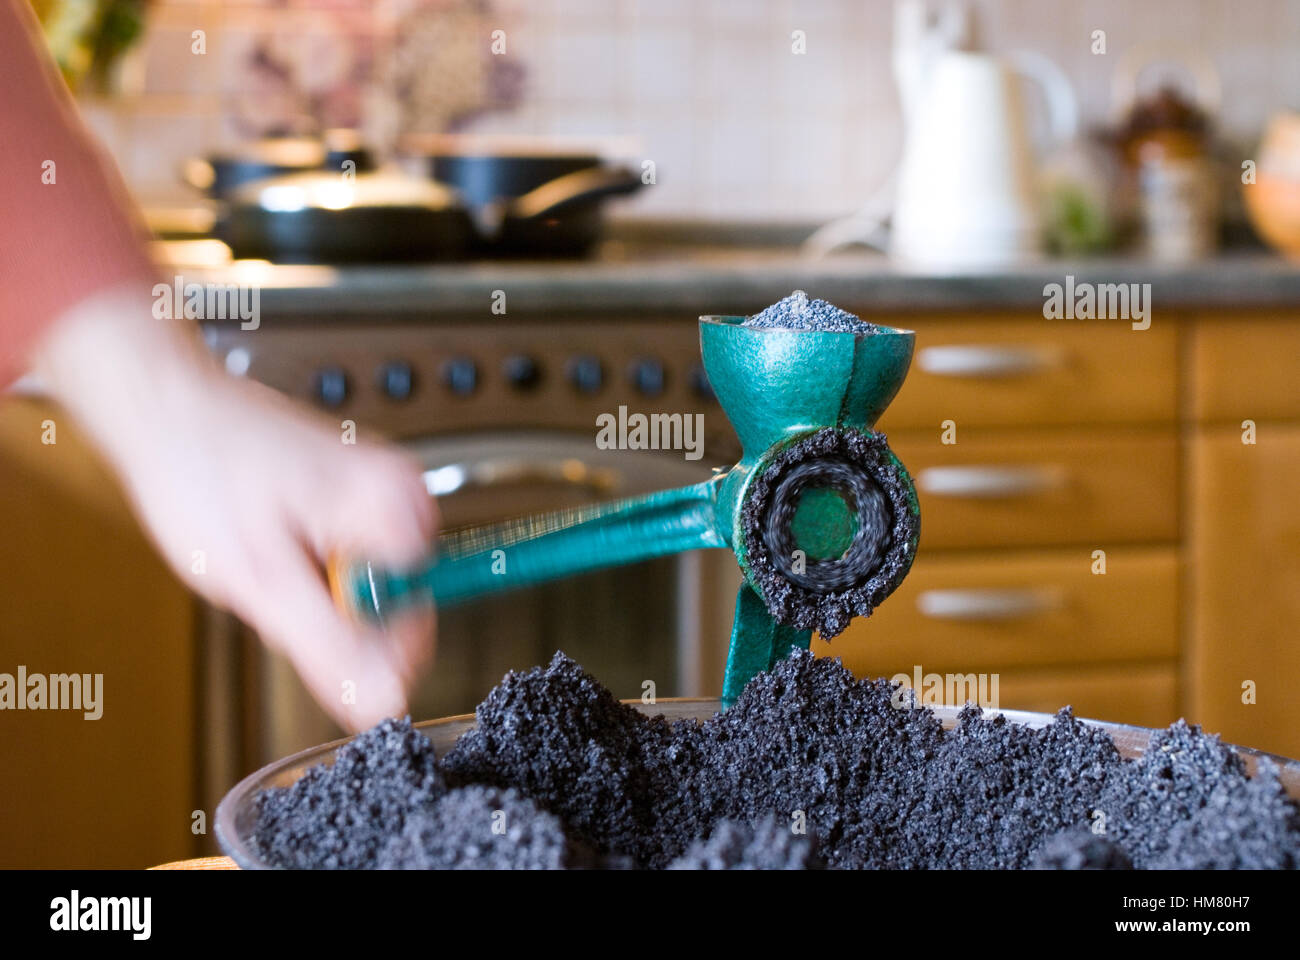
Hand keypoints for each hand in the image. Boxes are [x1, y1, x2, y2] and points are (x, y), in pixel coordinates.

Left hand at [32, 284, 436, 730]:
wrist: (168, 409)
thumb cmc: (202, 471)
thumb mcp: (260, 578)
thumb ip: (330, 647)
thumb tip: (382, 704)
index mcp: (397, 508)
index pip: (417, 624)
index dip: (356, 639)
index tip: (303, 614)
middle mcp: (406, 494)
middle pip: (396, 607)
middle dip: (335, 612)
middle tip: (279, 578)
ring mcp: (387, 490)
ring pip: (372, 589)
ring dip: (320, 589)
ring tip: (271, 551)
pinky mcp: (365, 493)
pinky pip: (355, 561)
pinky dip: (313, 564)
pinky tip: (277, 539)